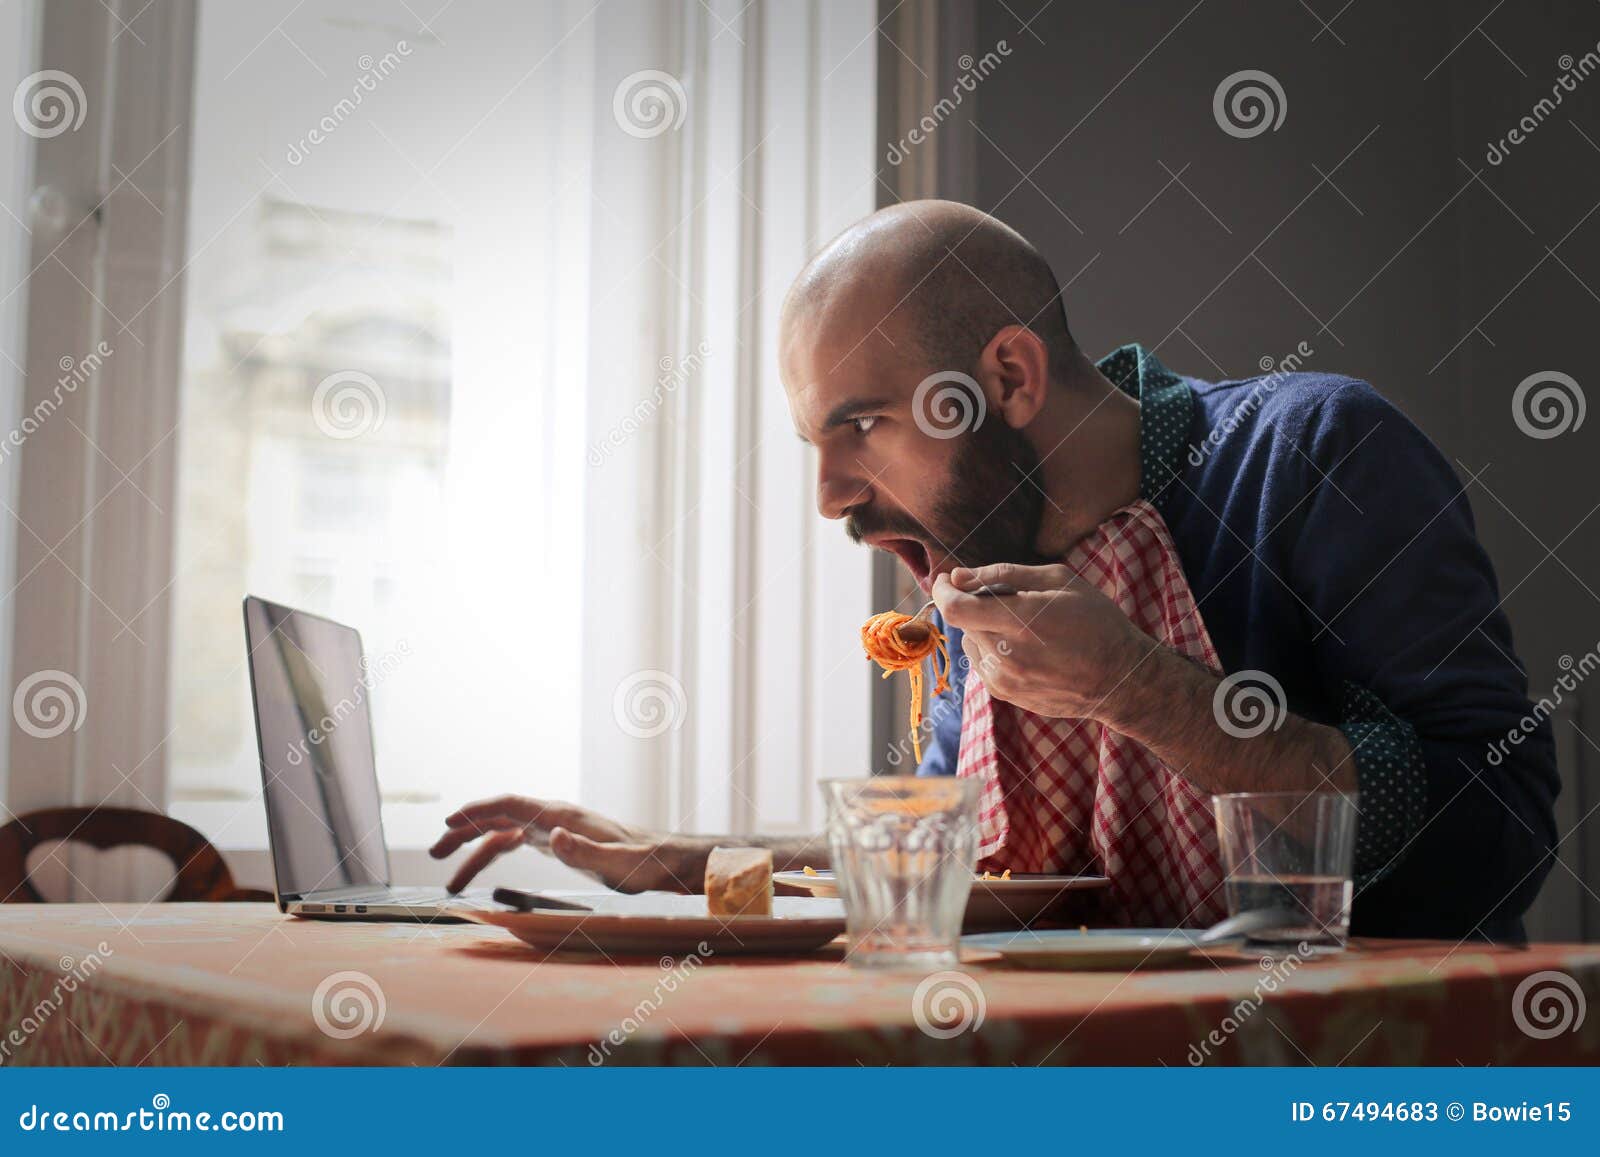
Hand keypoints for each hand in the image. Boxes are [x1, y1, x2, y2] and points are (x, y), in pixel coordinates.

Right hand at [428, 796, 700, 893]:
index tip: (450, 821)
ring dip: (473, 847)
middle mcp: (554, 818)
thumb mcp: (618, 863)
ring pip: (502, 832)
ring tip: (447, 875)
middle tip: (435, 850)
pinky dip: (491, 853)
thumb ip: (585, 851)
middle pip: (499, 816)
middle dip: (465, 830)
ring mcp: (552, 828)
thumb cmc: (644, 863)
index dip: (480, 811)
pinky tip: (476, 870)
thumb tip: (551, 837)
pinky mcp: (555, 842)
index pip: (512, 805)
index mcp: (563, 816)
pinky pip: (514, 843)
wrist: (662, 860)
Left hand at [932, 562, 1153, 721]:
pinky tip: (1024, 646)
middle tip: (1003, 597)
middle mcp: (1007, 655)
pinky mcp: (1006, 695)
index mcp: (1020, 622)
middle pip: (962, 623)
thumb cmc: (1096, 621)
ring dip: (983, 628)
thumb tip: (958, 577)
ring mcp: (1004, 680)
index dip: (943, 590)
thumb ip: (1003, 575)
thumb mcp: (1058, 580)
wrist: (1120, 678)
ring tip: (1022, 625)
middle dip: (971, 604)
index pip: (955, 608)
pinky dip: (993, 648)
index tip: (947, 578)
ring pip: (970, 643)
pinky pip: (982, 663)